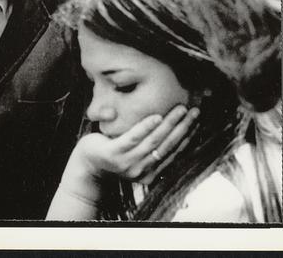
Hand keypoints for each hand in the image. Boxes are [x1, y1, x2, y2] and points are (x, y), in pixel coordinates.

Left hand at [77, 105, 199, 181]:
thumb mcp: (134, 153)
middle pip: (168, 146)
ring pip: (154, 141)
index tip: (197, 122)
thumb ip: (149, 147)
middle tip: (195, 112)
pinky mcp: (114, 153)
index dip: (187, 136)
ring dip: (170, 124)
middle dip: (184, 128)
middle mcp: (142, 170)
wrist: (85, 164)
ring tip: (180, 109)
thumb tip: (169, 127)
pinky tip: (156, 116)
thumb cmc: (112, 152)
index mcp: (150, 172)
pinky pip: (133, 138)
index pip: (173, 153)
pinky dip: (146, 127)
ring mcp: (128, 163)